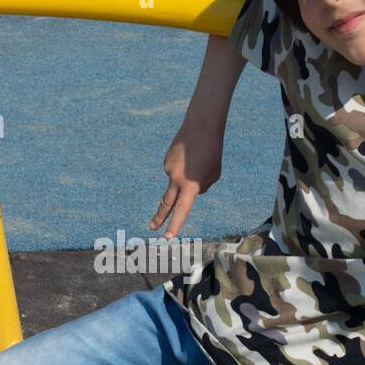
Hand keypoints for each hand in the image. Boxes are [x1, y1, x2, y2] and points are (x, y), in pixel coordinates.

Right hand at [147, 125, 221, 239]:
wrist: (201, 127)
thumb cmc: (212, 152)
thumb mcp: (213, 174)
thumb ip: (201, 188)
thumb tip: (187, 192)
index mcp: (191, 185)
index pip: (181, 210)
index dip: (174, 224)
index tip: (167, 237)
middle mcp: (177, 179)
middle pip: (166, 203)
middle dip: (160, 216)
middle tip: (152, 227)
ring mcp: (169, 169)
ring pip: (178, 181)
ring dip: (187, 176)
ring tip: (198, 160)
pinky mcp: (166, 161)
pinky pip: (176, 170)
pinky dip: (183, 166)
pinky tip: (189, 156)